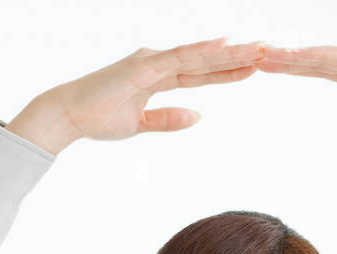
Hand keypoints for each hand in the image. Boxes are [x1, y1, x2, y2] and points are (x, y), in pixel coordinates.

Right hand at [8, 37, 266, 153]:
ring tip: (257, 49)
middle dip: (236, 57)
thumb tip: (198, 117)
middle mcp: (157, 64)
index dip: (226, 71)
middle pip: (205, 60)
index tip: (252, 70)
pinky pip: (180, 58)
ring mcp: (152, 62)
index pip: (200, 74)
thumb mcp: (140, 124)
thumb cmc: (98, 118)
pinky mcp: (144, 67)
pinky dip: (203, 51)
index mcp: (157, 78)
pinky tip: (224, 45)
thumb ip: (168, 119)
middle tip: (267, 52)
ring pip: (198, 55)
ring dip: (228, 52)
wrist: (69, 115)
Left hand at [254, 45, 336, 158]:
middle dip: (287, 57)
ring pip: (327, 55)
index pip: (322, 68)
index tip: (268, 68)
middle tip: (254, 56)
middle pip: (318, 57)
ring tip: (267, 56)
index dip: (295, 66)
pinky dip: (321, 58)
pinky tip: (299, 59)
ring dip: (296, 56)